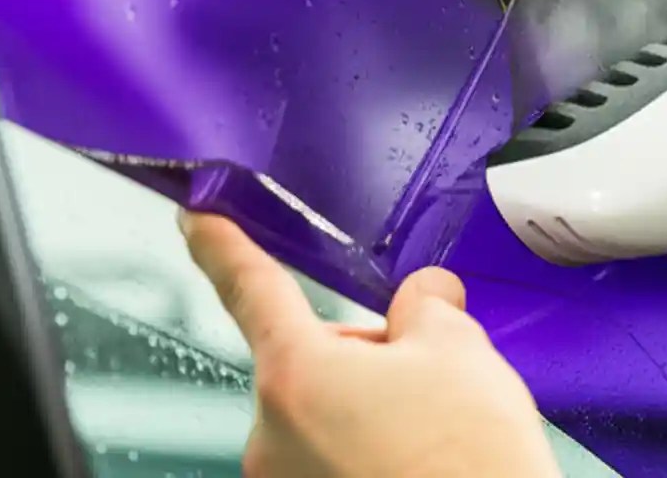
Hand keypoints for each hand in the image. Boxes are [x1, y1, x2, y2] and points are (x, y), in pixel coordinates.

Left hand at [179, 211, 560, 477]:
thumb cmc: (470, 465)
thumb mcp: (460, 351)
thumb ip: (427, 306)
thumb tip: (425, 298)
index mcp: (298, 373)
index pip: (250, 285)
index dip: (222, 241)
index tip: (197, 214)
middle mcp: (273, 433)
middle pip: (313, 356)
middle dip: (369, 355)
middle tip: (431, 380)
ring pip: (327, 410)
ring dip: (373, 406)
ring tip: (434, 435)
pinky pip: (333, 456)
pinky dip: (372, 450)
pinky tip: (418, 461)